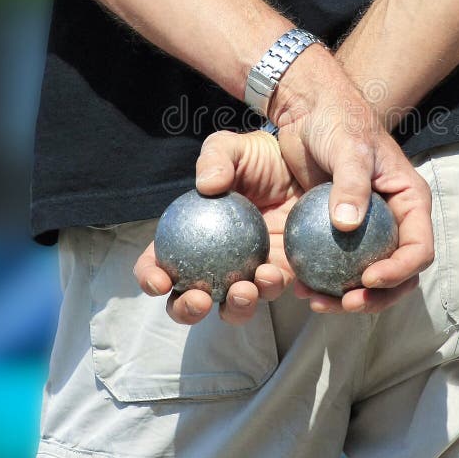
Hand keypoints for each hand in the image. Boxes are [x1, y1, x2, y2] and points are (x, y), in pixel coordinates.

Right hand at [134, 130, 301, 325]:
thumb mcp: (235, 148)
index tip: (159, 281)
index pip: (160, 262)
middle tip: (199, 298)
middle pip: (189, 299)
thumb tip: (206, 185)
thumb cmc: (262, 156)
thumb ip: (215, 157)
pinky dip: (270, 288)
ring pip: (232, 306)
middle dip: (186, 309)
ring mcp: (247, 271)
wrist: (307, 161)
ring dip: (233, 307)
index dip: (151, 277)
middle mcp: (214, 261)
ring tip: (243, 290)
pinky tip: (272, 274)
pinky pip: (272, 289)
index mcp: (191, 235)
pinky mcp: (282, 272)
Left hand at [271, 45, 433, 313]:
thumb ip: (351, 184)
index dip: (400, 271)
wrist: (309, 110)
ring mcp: (368, 228)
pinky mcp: (340, 231)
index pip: (419, 248)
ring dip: (348, 296)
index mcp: (409, 201)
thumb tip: (348, 226)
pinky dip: (326, 280)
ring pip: (369, 276)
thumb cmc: (337, 122)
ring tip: (316, 299)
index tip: (367, 278)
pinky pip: (339, 265)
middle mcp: (394, 219)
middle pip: (399, 273)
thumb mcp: (349, 148)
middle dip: (376, 296)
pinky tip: (300, 285)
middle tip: (343, 303)